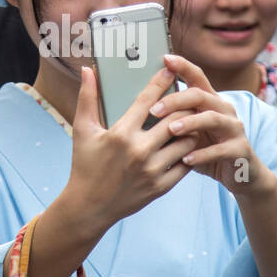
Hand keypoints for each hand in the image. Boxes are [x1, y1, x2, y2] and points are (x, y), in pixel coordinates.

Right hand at [65, 63, 199, 231]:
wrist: (89, 207)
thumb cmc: (85, 165)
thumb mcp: (82, 130)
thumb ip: (87, 97)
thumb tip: (87, 69)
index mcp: (121, 134)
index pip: (147, 101)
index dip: (161, 82)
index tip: (171, 70)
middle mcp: (139, 151)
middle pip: (174, 119)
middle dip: (184, 104)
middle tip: (190, 95)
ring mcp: (152, 171)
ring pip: (185, 141)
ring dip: (191, 128)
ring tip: (193, 119)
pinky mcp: (161, 187)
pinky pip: (186, 164)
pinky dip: (189, 152)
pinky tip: (188, 144)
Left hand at [147, 53, 271, 196]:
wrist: (241, 175)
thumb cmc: (209, 150)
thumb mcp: (190, 133)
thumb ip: (173, 120)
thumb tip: (141, 111)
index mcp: (211, 102)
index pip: (197, 77)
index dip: (182, 66)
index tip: (165, 59)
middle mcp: (225, 110)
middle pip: (201, 95)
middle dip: (176, 100)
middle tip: (154, 110)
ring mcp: (234, 129)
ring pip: (212, 119)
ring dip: (190, 123)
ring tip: (171, 130)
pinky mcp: (240, 150)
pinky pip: (221, 150)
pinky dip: (202, 155)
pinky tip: (186, 160)